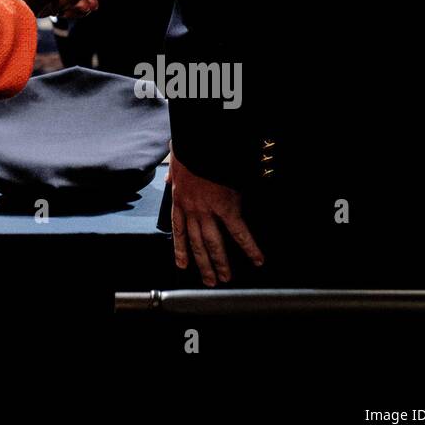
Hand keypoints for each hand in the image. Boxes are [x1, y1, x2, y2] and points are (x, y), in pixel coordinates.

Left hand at [168, 144, 263, 285]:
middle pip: (196, 242)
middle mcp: (192, 209)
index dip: (180, 248)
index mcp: (179, 198)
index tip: (182, 264)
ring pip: (213, 243)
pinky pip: (239, 232)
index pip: (178, 229)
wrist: (200, 144)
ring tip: (226, 277)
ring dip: (220, 263)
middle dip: (202, 263)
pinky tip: (257, 259)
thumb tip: (167, 178)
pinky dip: (249, 247)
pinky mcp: (227, 208)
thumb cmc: (190, 148)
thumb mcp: (173, 162)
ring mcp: (208, 211)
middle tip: (209, 280)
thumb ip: (172, 174)